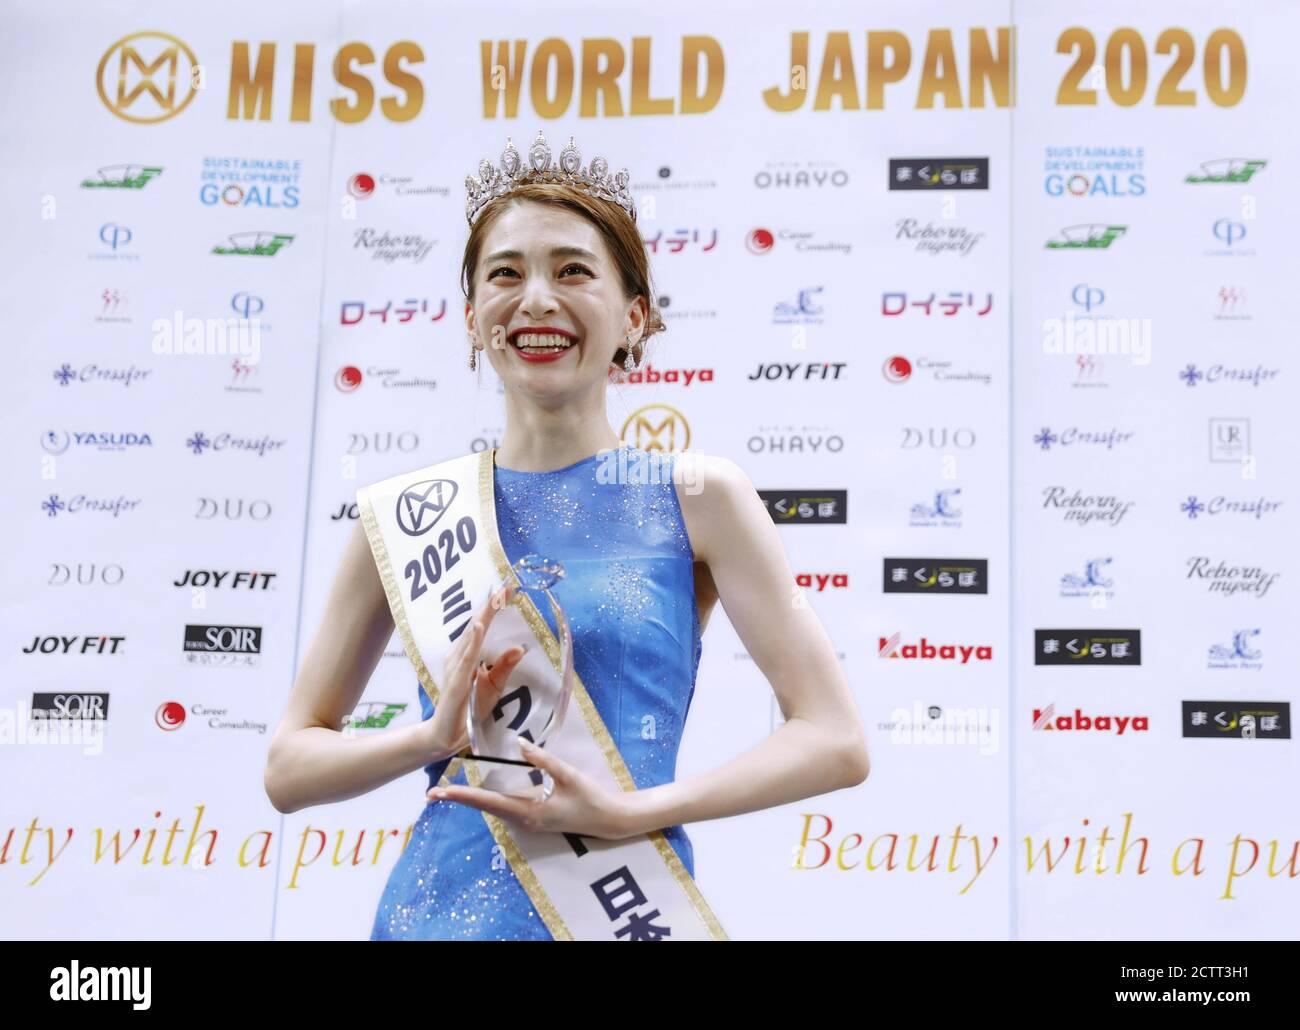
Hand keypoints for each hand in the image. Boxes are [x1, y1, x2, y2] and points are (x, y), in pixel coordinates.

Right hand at [424, 582, 526, 759]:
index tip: (507, 588)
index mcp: (467, 655)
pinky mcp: (456, 680)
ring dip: (484, 615)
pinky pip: (466, 657)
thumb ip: (504, 667)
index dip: (493, 608)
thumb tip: (520, 648)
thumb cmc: (469, 707)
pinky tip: (478, 626)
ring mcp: (455, 666)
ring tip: (496, 597)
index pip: (482, 626)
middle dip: (490, 604)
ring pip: (471, 635)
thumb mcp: (494, 685)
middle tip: (505, 585)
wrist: (447, 734)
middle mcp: (458, 656)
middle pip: (476, 624)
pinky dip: (472, 640)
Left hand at [428, 737, 634, 840]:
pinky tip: (477, 794)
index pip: (489, 802)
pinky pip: (503, 809)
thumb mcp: (569, 775)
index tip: (443, 792)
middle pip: (484, 808)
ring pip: (492, 810)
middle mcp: (524, 821)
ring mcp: (528, 822)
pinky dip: (486, 800)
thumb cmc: (591, 798)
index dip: (465, 795)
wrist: (609, 820)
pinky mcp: (533, 818)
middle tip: (432, 793)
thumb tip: (519, 744)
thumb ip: (543, 760)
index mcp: (529, 812)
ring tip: (448, 791)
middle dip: (459, 799)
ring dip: (471, 800)